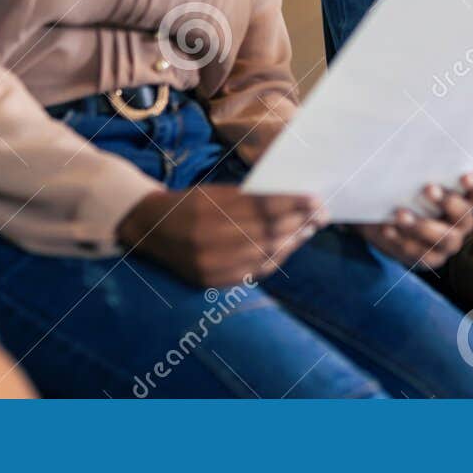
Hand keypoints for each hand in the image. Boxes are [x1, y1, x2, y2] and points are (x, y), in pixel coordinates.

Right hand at [117, 184, 324, 286]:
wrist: (151, 230)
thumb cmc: (189, 204)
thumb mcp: (214, 192)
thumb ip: (248, 198)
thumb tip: (290, 199)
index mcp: (210, 209)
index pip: (262, 206)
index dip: (292, 203)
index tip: (315, 198)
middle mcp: (210, 239)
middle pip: (268, 231)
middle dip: (300, 221)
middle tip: (321, 213)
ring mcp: (211, 264)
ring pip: (264, 253)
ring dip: (293, 240)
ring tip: (310, 228)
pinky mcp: (212, 281)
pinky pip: (254, 271)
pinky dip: (276, 258)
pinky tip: (289, 246)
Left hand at [361, 175, 472, 270]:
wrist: (382, 217)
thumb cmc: (404, 188)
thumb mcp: (412, 175)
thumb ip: (419, 165)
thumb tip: (408, 140)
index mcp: (464, 196)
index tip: (464, 175)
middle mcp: (462, 221)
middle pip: (465, 215)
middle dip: (449, 203)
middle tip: (428, 188)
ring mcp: (448, 242)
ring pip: (447, 239)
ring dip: (424, 226)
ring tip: (400, 214)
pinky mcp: (431, 258)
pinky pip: (422, 254)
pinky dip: (404, 240)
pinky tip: (388, 228)